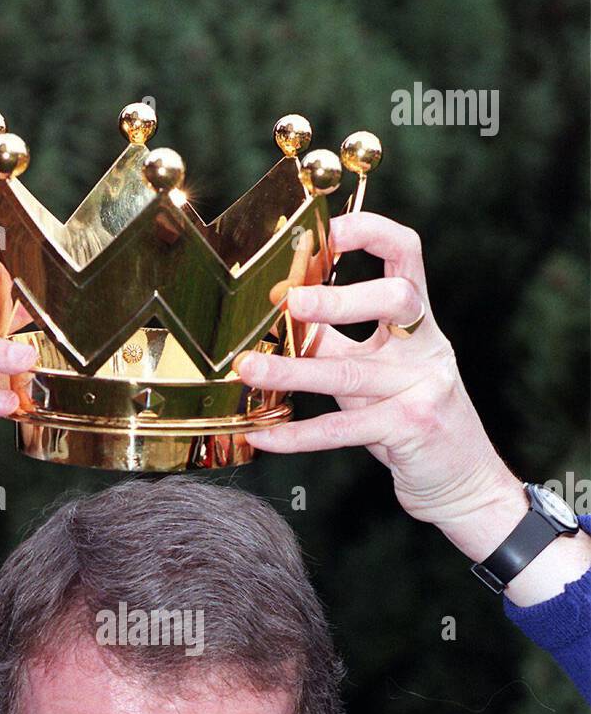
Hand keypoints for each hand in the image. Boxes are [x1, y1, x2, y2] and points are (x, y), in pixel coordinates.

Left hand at [238, 212, 524, 545]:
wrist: (464, 483)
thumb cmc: (412, 422)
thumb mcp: (379, 373)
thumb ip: (339, 343)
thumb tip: (284, 312)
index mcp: (420, 324)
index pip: (407, 255)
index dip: (372, 232)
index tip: (328, 230)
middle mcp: (426, 349)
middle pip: (394, 301)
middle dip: (340, 297)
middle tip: (290, 301)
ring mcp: (422, 389)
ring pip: (352, 373)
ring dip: (294, 369)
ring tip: (248, 368)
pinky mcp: (409, 431)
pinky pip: (343, 430)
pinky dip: (297, 436)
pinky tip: (261, 436)